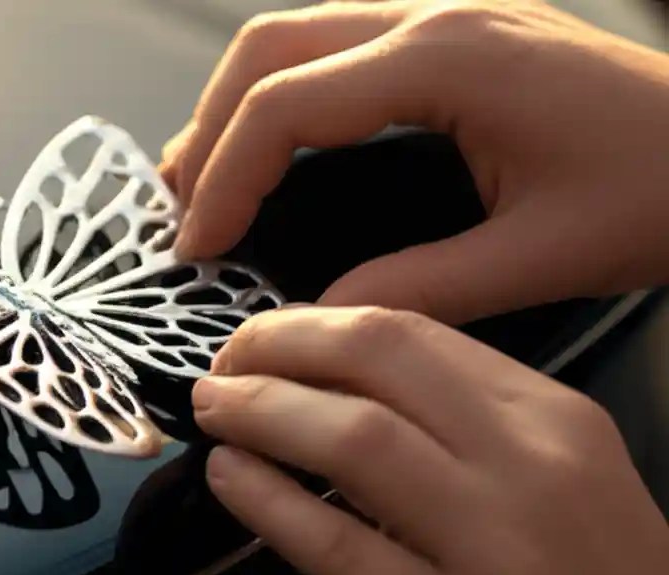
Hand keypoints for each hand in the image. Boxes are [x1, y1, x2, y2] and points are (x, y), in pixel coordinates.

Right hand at [163, 0, 668, 325]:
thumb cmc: (668, 186)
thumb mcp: (541, 254)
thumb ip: (417, 289)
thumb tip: (320, 317)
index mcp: (446, 60)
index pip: (286, 106)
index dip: (223, 180)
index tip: (196, 247)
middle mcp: (433, 18)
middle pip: (265, 49)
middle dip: (206, 130)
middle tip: (181, 212)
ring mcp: (443, 16)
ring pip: (292, 37)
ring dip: (235, 106)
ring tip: (206, 181)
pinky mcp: (454, 34)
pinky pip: (333, 46)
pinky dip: (283, 97)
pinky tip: (276, 148)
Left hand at [193, 305, 668, 574]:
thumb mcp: (568, 482)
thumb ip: (475, 426)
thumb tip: (344, 385)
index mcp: (557, 420)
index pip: (415, 332)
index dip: (316, 323)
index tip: (267, 334)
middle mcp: (528, 468)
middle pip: (375, 358)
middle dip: (276, 345)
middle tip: (226, 360)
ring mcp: (489, 549)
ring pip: (349, 437)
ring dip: (259, 410)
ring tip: (215, 410)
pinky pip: (332, 545)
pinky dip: (264, 501)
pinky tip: (229, 479)